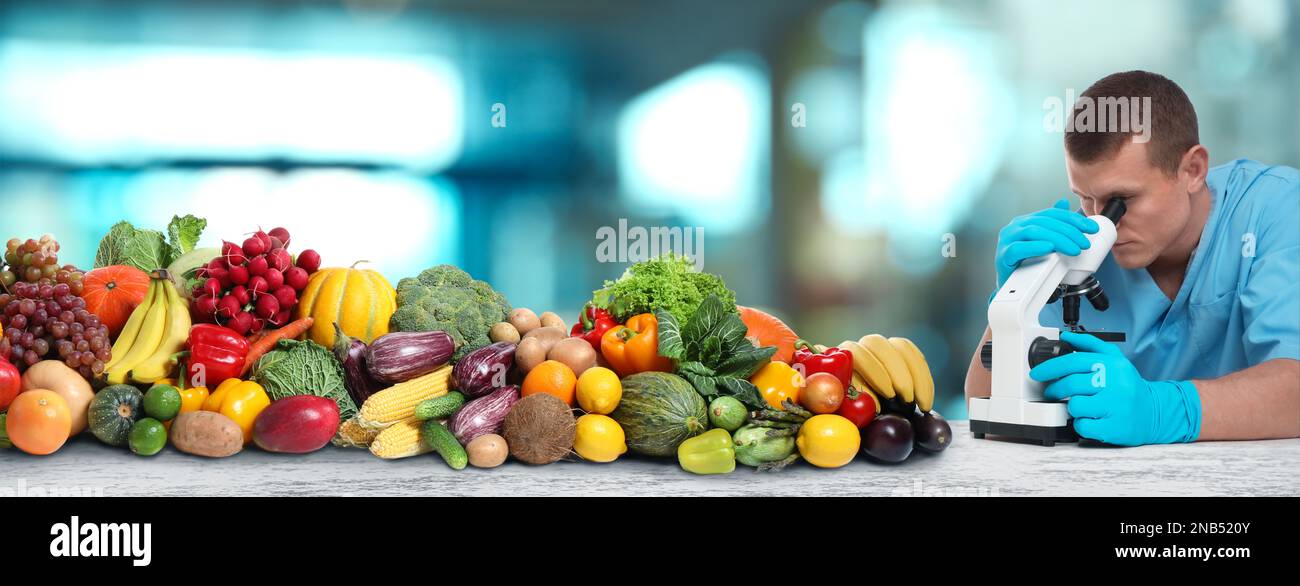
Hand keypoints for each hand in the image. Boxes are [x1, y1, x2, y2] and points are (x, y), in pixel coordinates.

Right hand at [995, 199, 1099, 288]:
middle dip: (1069, 231)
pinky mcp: (1003, 256)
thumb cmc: (1027, 263)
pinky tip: (1049, 248)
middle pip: (1045, 222)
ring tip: (1074, 249)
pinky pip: (1018, 249)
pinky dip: (1035, 247)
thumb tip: (1063, 203)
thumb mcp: (1042, 241)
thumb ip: (1051, 224)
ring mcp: (1007, 240)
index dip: (1073, 219)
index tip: (1092, 228)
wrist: (1011, 287)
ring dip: (1058, 240)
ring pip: (1033, 232)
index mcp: (1025, 221)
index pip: (1052, 214)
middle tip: (1084, 243)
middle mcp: (1015, 227)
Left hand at [1029, 331, 1201, 445]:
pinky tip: (1090, 419)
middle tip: (1052, 392)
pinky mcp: (1114, 428)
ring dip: (1072, 407)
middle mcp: (1115, 384)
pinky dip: (1081, 424)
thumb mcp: (1115, 360)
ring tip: (1082, 406)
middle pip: (1071, 384)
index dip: (1050, 367)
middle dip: (1055, 389)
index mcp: (1112, 366)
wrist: (1155, 412)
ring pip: (1075, 405)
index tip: (1036, 373)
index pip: (1073, 362)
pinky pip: (1083, 426)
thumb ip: (1090, 345)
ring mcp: (1116, 407)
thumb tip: (1066, 337)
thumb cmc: (1128, 386)